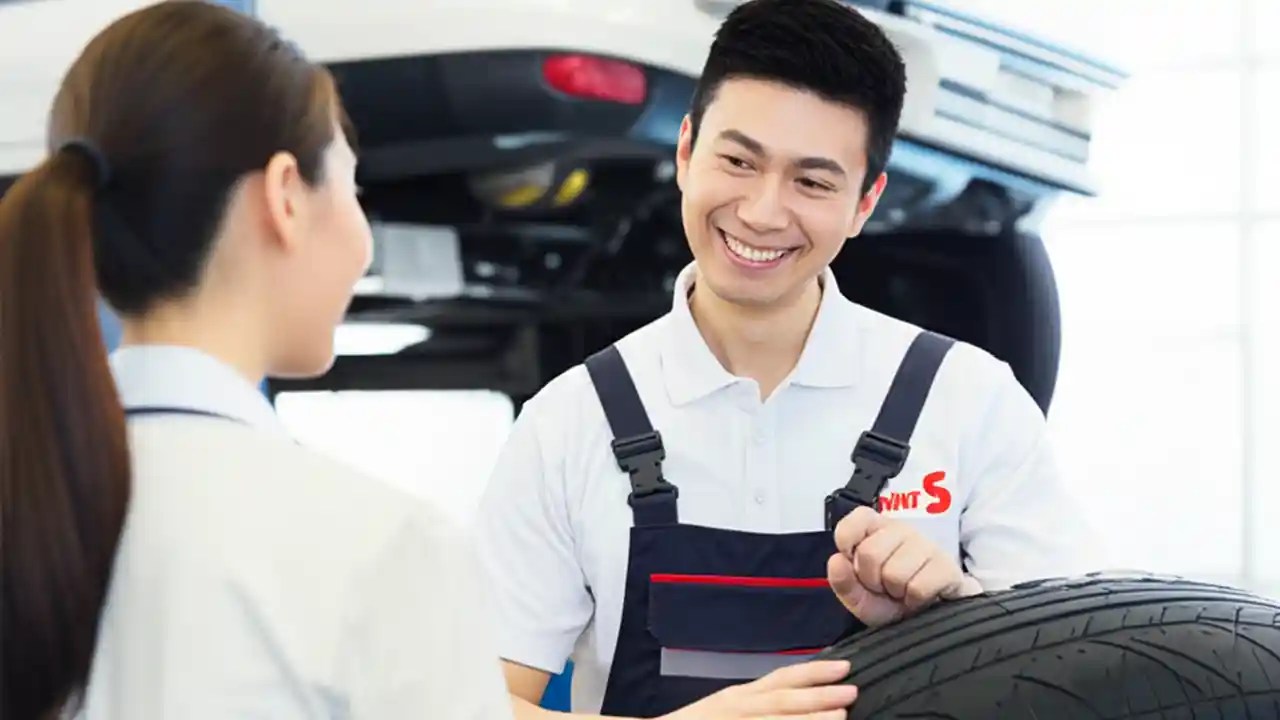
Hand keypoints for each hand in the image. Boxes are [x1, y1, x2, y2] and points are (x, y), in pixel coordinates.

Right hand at [663, 660, 857, 718]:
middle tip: (852, 690)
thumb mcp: (727, 709)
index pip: (780, 678)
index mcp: (739, 697)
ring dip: (808, 718)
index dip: (813, 672)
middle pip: (782, 699)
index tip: (843, 667)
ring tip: (840, 717)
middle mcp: (738, 708)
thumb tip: (799, 700)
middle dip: (818, 694)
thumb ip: (757, 704)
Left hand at [827, 506, 981, 626]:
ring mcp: (927, 545)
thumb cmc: (893, 602)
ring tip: (903, 591)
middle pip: (869, 553)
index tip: (855, 565)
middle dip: (872, 580)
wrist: (931, 619)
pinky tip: (919, 597)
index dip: (848, 545)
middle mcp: (902, 530)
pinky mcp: (947, 567)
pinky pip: (918, 587)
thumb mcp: (860, 596)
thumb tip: (836, 561)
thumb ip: (842, 581)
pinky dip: (914, 601)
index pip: (855, 521)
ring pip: (894, 573)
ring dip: (896, 592)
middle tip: (884, 586)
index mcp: (877, 529)